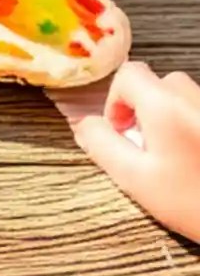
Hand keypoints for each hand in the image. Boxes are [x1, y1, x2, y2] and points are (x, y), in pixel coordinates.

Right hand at [73, 62, 199, 242]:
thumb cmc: (191, 200)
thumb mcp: (134, 178)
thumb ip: (102, 145)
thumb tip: (85, 124)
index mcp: (165, 106)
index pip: (129, 75)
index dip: (115, 101)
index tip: (120, 133)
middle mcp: (194, 97)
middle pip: (159, 83)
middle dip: (143, 108)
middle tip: (144, 147)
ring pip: (183, 97)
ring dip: (168, 117)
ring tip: (171, 155)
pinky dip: (190, 126)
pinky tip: (195, 158)